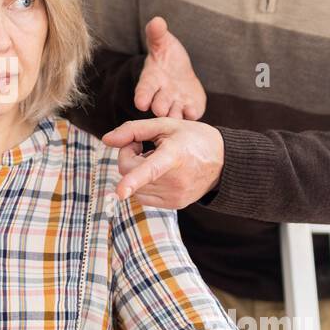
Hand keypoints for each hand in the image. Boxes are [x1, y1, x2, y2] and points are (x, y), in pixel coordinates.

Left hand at [101, 117, 224, 208]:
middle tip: (141, 145)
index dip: (133, 180)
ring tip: (155, 159)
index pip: (150, 169)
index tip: (120, 192)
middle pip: (129, 173)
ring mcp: (174, 196)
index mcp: (174, 156)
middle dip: (128, 156)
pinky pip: (143, 197)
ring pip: (134, 187)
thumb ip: (133, 130)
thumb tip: (106, 140)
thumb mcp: (165, 124)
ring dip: (135, 172)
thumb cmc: (192, 138)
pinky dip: (143, 184)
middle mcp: (175, 180)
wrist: (223, 161)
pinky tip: (158, 173)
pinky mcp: (174, 205)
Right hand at [134, 16, 205, 119]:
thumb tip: (157, 21)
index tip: (140, 103)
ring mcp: (175, 103)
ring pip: (173, 112)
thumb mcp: (162, 43)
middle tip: (159, 109)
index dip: (142, 96)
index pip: (144, 89)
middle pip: (159, 103)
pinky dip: (191, 114)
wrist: (181, 72)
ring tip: (176, 115)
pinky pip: (190, 113)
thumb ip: (157, 34)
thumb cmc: (167, 57)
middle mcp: (161, 95)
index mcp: (151, 80)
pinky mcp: (189, 108)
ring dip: (175, 114)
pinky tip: (193, 112)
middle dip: (159, 106)